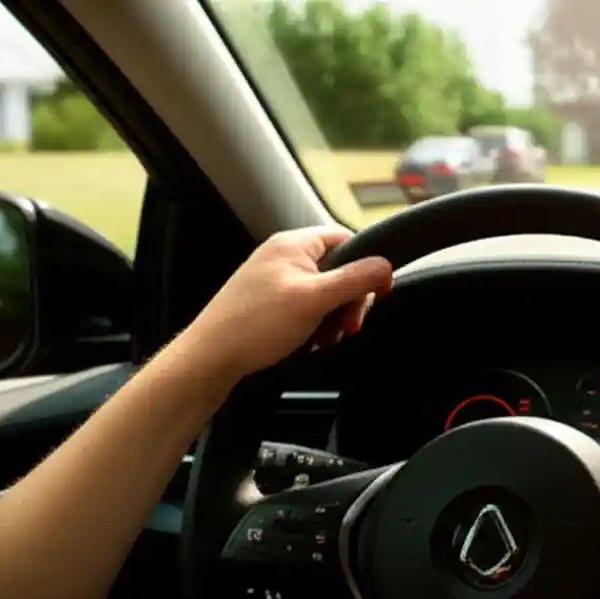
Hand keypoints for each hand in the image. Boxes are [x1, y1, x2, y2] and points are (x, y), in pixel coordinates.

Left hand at [182, 225, 392, 380]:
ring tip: (326, 338)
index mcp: (294, 245)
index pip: (346, 239)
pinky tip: (313, 342)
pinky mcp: (273, 303)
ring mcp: (278, 280)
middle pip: (340, 270)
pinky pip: (310, 308)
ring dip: (335, 318)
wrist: (212, 357)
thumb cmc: (255, 324)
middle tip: (348, 325)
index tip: (377, 292)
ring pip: (327, 293)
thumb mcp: (315, 299)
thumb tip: (387, 267)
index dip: (366, 265)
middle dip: (350, 301)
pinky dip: (318, 325)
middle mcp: (286, 257)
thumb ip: (355, 280)